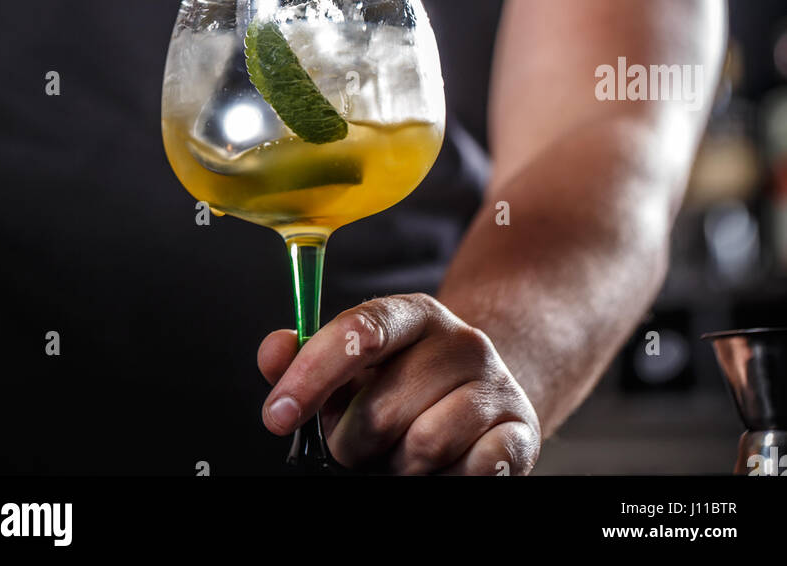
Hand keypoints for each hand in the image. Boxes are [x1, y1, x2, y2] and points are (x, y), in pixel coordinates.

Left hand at [258, 293, 540, 474]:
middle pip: (383, 405)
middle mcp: (461, 340)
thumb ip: (307, 358)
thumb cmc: (405, 386)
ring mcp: (496, 384)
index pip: (362, 328)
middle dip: (354, 442)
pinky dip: (446, 481)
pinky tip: (442, 468)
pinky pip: (474, 469)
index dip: (313, 373)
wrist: (483, 402)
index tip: (278, 416)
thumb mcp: (355, 366)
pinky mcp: (521, 430)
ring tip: (401, 457)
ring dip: (400, 466)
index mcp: (414, 314)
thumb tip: (274, 353)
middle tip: (357, 449)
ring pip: (426, 442)